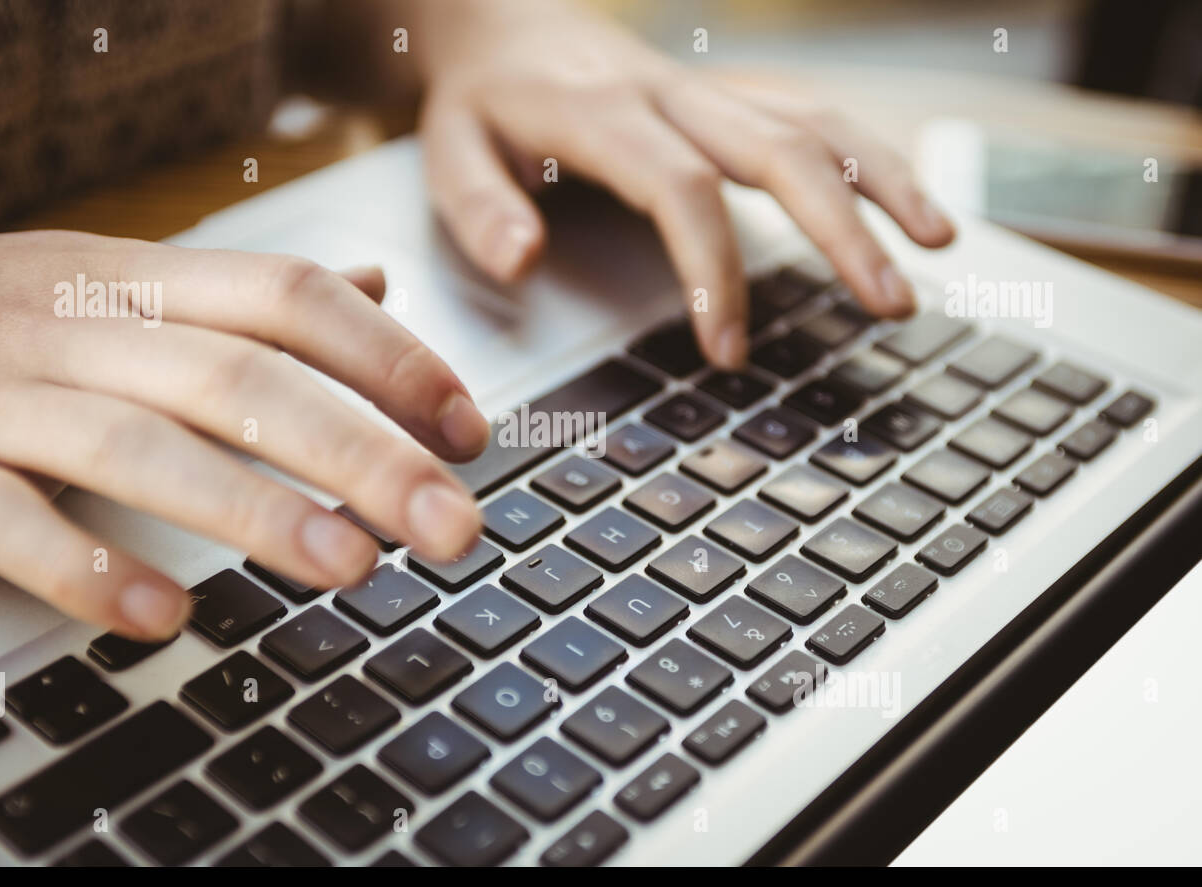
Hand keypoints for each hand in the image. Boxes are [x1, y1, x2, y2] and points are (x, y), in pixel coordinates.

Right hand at [0, 228, 489, 638]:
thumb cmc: (0, 312)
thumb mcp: (124, 279)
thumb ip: (248, 293)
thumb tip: (372, 287)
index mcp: (140, 282)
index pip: (289, 298)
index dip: (389, 360)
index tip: (466, 430)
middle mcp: (80, 331)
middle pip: (240, 381)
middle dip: (361, 453)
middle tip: (452, 525)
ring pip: (138, 447)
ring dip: (254, 510)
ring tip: (352, 567)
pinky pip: (8, 522)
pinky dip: (88, 570)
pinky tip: (166, 615)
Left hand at [413, 0, 953, 367]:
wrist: (504, 23)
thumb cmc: (482, 104)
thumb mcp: (448, 151)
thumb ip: (479, 208)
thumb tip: (524, 261)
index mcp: (599, 113)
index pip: (679, 187)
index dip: (712, 269)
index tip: (727, 350)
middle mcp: (671, 92)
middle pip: (778, 148)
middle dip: (843, 229)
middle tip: (891, 306)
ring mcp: (709, 87)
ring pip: (816, 120)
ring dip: (885, 180)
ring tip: (941, 246)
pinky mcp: (731, 92)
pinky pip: (814, 110)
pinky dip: (872, 151)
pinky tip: (913, 198)